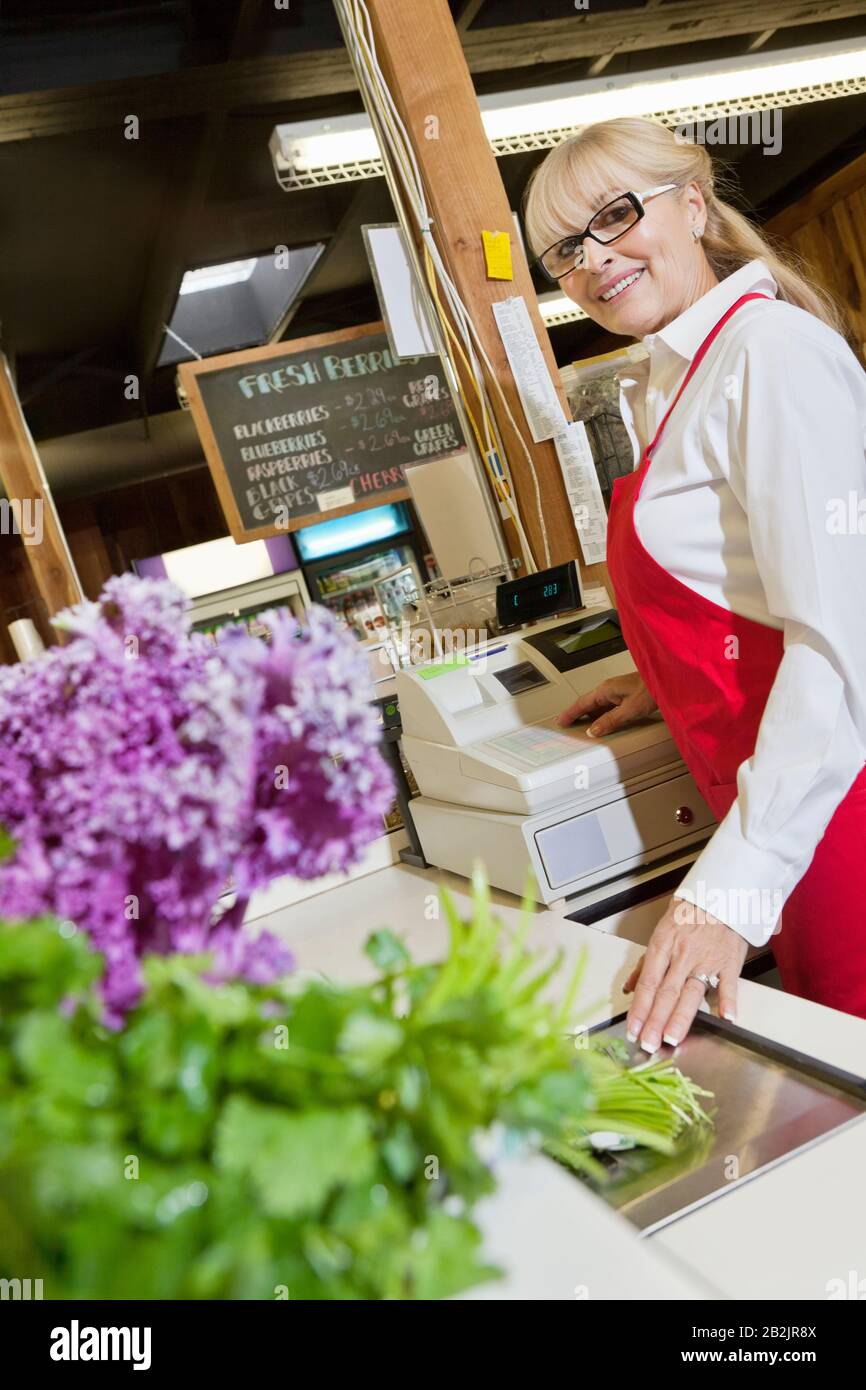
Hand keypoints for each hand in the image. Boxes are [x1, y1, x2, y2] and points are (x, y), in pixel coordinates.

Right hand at [556, 671, 657, 736]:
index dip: (570, 713)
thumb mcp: (630, 710)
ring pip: (597, 705)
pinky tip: (603, 722)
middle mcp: (609, 689)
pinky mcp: (625, 694)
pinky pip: (607, 706)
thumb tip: (594, 730)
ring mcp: (617, 691)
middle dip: (576, 714)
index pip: (582, 703)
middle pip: (587, 704)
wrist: (668, 679)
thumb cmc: (652, 689)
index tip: (560, 721)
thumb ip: (610, 721)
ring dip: (588, 716)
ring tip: (581, 727)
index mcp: (606, 690)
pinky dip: (600, 715)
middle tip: (566, 725)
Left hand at [624, 896, 748, 1051]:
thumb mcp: (661, 933)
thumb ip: (645, 963)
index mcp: (662, 946)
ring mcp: (706, 959)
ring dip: (681, 1017)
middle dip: (655, 1020)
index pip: (647, 983)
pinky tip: (725, 1017)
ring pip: (691, 992)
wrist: (719, 894)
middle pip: (666, 992)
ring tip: (671, 1036)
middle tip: (648, 1042)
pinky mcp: (729, 961)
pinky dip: (728, 1000)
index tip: (633, 1028)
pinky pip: (728, 983)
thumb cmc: (688, 914)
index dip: (639, 1008)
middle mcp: (682, 955)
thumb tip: (629, 988)